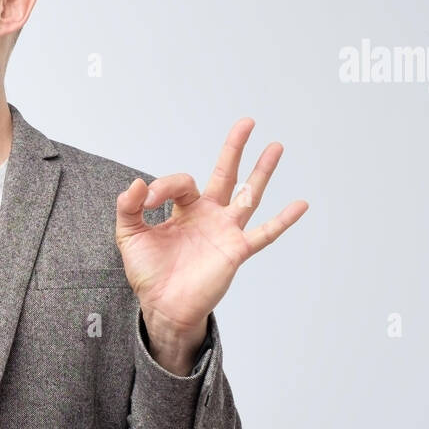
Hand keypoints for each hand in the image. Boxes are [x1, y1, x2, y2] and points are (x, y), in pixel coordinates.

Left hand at [115, 118, 307, 348]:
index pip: (181, 182)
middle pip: (225, 174)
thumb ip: (129, 208)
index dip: (162, 186)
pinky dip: (283, 220)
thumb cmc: (149, 273)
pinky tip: (300, 204)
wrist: (162, 307)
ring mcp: (225, 231)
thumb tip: (138, 183)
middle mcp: (208, 215)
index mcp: (184, 209)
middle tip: (247, 122)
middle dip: (235, 148)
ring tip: (276, 146)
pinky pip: (264, 233)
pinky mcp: (235, 251)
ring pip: (248, 195)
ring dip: (262, 171)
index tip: (146, 201)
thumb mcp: (129, 235)